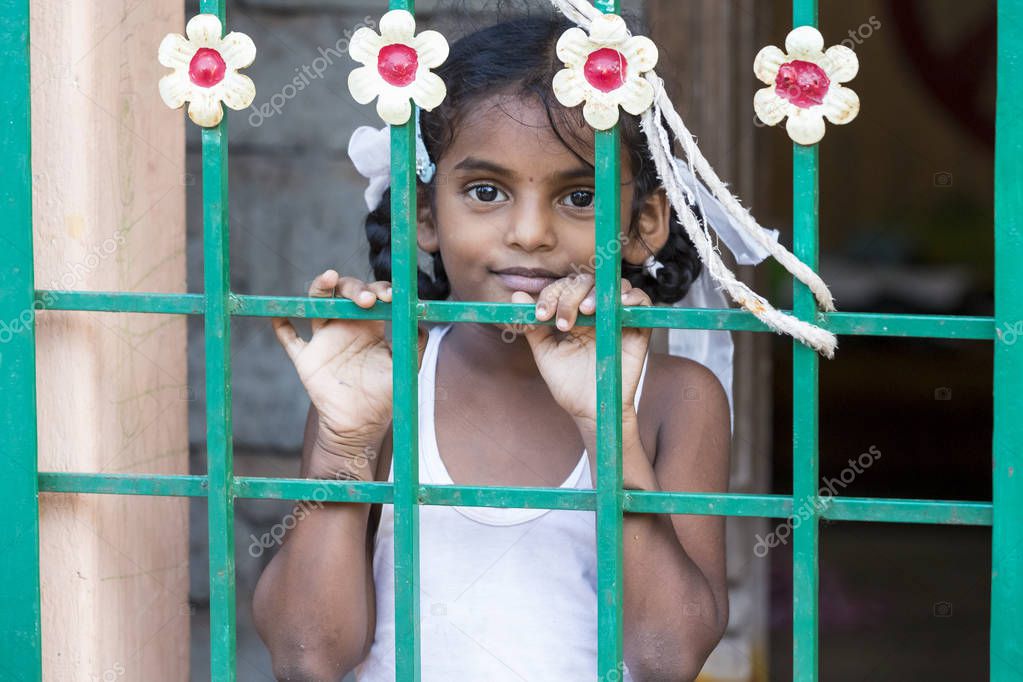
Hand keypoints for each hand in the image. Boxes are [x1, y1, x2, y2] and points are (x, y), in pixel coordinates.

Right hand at [272, 270, 427, 451]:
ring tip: (329, 276)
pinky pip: (289, 339)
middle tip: (367, 299)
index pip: (371, 297)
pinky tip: (277, 313)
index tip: (389, 296)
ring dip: (320, 288)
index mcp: (369, 326)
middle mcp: (345, 327)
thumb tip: (420, 320)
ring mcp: (323, 340)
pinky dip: (281, 325)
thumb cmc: (385, 396)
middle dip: (355, 289)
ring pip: (316, 305)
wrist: (362, 425)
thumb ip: (415, 344)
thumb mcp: (406, 367)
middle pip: (343, 293)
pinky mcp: (306, 358)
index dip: (379, 290)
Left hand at [509, 273, 651, 426]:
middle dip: (571, 295)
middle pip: (587, 282)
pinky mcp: (639, 328)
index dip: (552, 295)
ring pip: (614, 286)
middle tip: (564, 321)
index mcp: (574, 314)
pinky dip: (632, 297)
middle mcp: (596, 312)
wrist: (590, 409)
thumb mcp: (545, 352)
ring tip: (588, 311)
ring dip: (598, 293)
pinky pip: (642, 301)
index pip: (564, 288)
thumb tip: (516, 296)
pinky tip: (618, 306)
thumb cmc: (568, 383)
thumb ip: (533, 326)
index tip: (541, 315)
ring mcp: (618, 318)